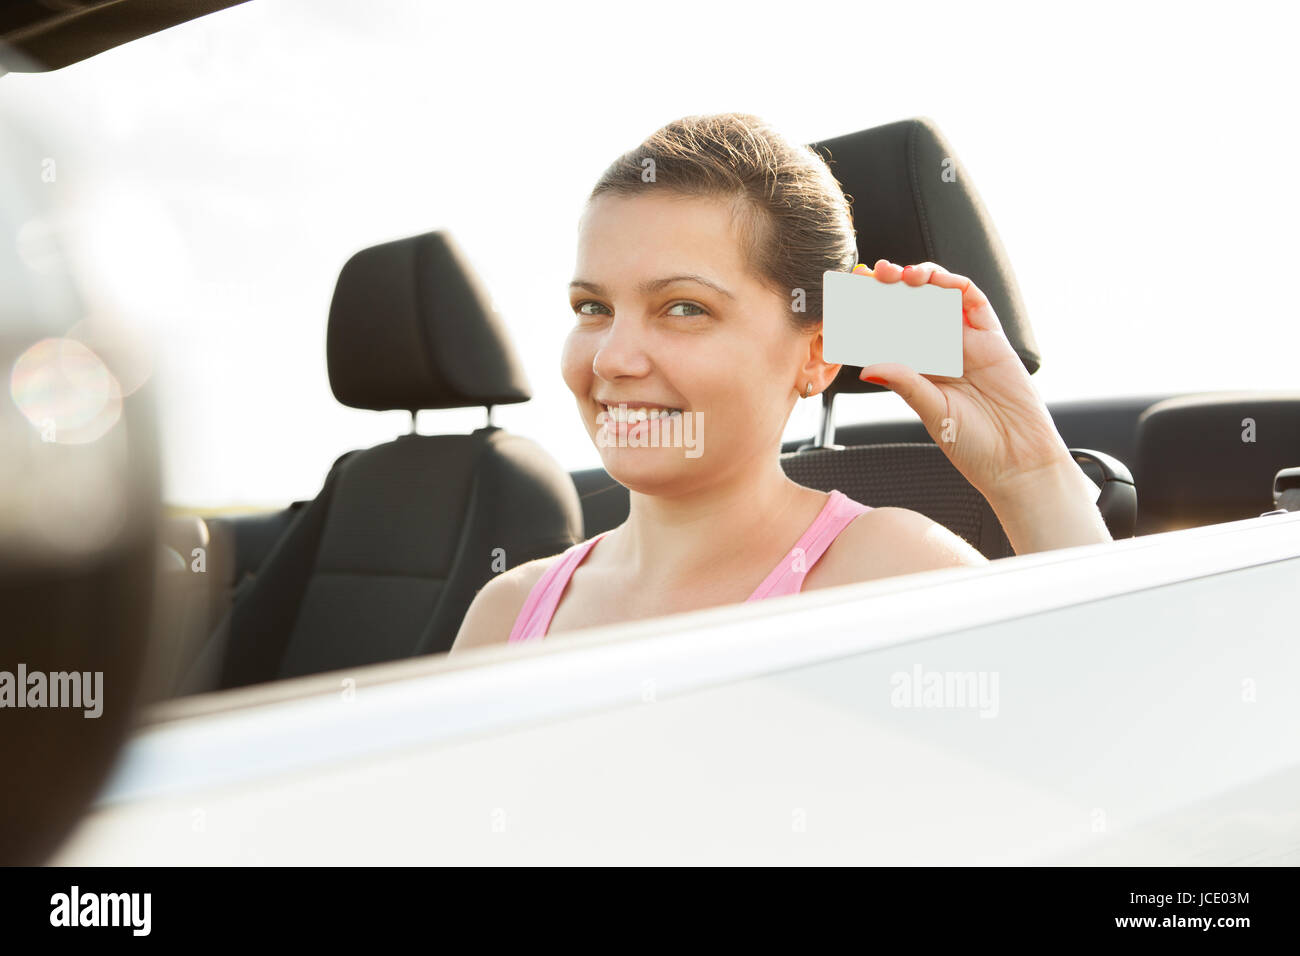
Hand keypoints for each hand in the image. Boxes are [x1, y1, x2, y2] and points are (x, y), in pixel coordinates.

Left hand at [853, 259, 1074, 504]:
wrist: (1016, 461)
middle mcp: (943, 352)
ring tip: (898, 274)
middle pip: (913, 309)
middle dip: (890, 288)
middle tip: (869, 275)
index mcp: (922, 369)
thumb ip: (905, 384)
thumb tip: (868, 368)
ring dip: (920, 280)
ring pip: (941, 298)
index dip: (872, 314)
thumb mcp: (931, 411)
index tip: (851, 300)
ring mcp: (968, 343)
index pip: (892, 333)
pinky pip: (974, 302)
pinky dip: (954, 285)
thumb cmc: (973, 445)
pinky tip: (934, 280)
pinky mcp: (993, 339)